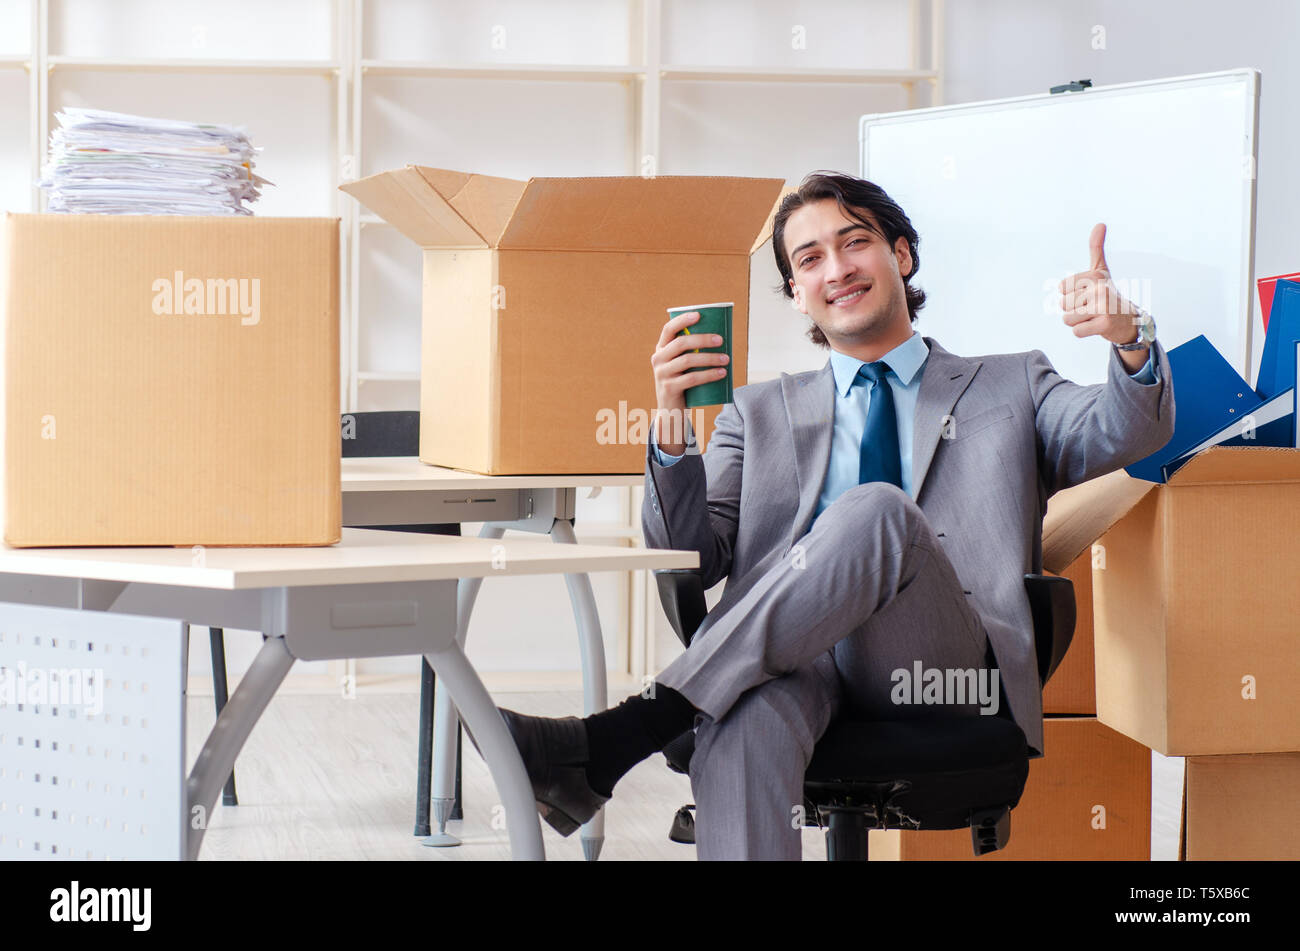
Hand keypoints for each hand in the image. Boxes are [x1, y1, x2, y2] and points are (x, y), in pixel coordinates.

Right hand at [650, 311, 728, 452]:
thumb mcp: (682, 366)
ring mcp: (662, 374)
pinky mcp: (669, 388)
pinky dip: (709, 375)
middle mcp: (658, 359)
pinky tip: (722, 373)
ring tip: (726, 358)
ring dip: (710, 358)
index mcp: (661, 349)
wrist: (670, 411)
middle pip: (681, 343)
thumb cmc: (682, 382)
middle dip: (703, 339)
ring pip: (688, 360)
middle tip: (721, 340)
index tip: (699, 315)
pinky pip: (691, 379)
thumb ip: (692, 352)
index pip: (668, 329)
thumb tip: (721, 338)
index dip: (683, 320)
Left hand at [1058, 223, 1141, 345]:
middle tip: (1091, 307)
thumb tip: (1100, 223)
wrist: (1128, 319)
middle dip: (1073, 310)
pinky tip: (1096, 326)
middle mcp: (1100, 289)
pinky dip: (1083, 331)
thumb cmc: (1107, 294)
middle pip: (1062, 305)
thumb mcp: (1100, 270)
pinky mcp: (1105, 324)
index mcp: (1094, 276)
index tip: (1087, 294)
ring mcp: (1104, 307)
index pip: (1060, 288)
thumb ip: (1096, 248)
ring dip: (1078, 321)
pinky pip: (1076, 331)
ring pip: (1067, 319)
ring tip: (1093, 316)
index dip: (1070, 295)